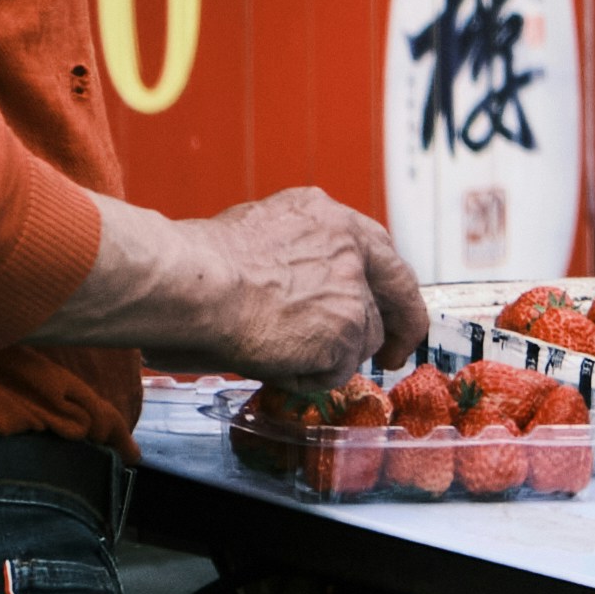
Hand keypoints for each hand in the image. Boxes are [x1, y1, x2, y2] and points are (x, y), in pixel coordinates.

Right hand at [197, 187, 432, 377]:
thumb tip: (302, 289)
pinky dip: (308, 376)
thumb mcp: (259, 236)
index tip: (387, 305)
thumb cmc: (198, 269)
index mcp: (325, 216)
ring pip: (363, 339)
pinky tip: (274, 360)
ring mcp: (352, 290)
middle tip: (395, 353)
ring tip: (277, 349)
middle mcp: (349, 247)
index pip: (378, 250)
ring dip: (329, 355)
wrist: (192, 285)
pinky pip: (336, 371)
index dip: (384, 284)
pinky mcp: (346, 331)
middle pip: (397, 291)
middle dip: (402, 326)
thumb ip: (297, 257)